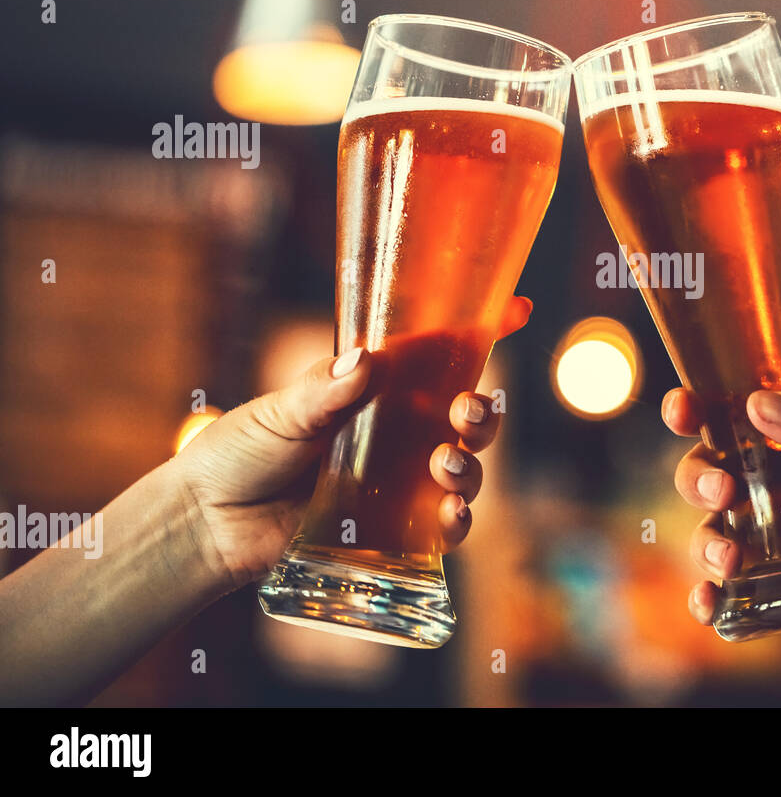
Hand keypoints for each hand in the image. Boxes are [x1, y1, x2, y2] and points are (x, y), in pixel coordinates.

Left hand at [175, 296, 530, 590]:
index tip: (517, 307)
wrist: (206, 525)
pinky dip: (458, 520)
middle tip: (466, 413)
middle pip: (465, 417)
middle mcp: (395, 434)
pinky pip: (443, 527)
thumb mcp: (279, 413)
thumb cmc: (237, 455)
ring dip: (471, 466)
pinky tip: (452, 514)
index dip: (482, 331)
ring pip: (464, 469)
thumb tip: (365, 359)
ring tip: (445, 465)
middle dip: (482, 413)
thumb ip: (323, 390)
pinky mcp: (392, 530)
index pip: (437, 355)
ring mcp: (397, 482)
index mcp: (374, 391)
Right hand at [663, 387, 780, 655]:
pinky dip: (714, 602)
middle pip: (711, 474)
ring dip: (705, 541)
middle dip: (698, 477)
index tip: (684, 410)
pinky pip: (739, 598)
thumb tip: (759, 403)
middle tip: (722, 488)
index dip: (700, 409)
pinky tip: (712, 604)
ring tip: (730, 556)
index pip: (738, 416)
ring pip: (715, 535)